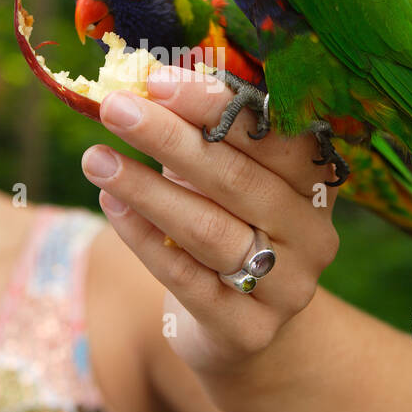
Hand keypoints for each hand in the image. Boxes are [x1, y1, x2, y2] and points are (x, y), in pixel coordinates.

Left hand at [80, 64, 341, 379]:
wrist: (249, 329)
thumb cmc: (231, 225)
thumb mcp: (229, 176)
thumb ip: (203, 132)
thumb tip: (143, 81)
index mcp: (317, 179)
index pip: (272, 132)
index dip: (215, 104)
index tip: (157, 80)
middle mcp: (313, 233)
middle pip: (238, 179)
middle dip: (170, 138)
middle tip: (114, 108)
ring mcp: (288, 287)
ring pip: (209, 230)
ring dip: (146, 189)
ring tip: (95, 158)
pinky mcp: (249, 331)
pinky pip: (186, 280)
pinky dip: (142, 239)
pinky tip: (110, 205)